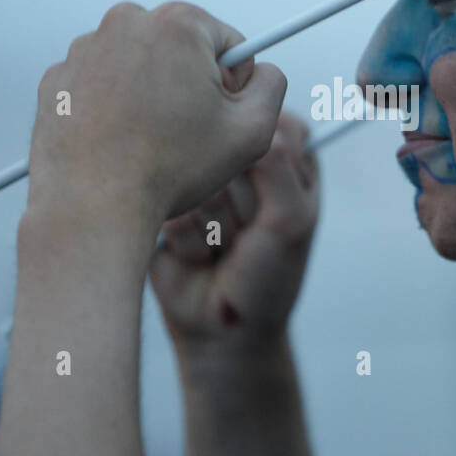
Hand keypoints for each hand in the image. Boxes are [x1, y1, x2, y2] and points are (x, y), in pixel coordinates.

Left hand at [25, 1, 286, 249]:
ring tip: (148, 141)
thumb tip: (262, 71)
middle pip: (181, 49)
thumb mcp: (252, 131)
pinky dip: (112, 107)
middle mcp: (125, 22)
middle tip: (184, 133)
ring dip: (150, 95)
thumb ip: (272, 86)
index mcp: (177, 24)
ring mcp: (85, 49)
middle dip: (189, 85)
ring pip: (140, 66)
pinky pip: (101, 84)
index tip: (216, 117)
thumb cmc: (170, 170)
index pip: (229, 43)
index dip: (233, 85)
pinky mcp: (58, 78)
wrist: (93, 207)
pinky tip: (118, 141)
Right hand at [149, 113, 318, 351]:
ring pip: (200, 179)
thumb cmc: (268, 276)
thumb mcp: (292, 221)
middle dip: (243, 205)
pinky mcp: (163, 203)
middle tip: (249, 235)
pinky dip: (190, 243)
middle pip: (231, 152)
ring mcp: (198, 179)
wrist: (223, 331)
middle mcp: (240, 160)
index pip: (275, 124)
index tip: (275, 204)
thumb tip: (248, 124)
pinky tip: (197, 257)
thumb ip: (279, 167)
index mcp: (284, 154)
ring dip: (216, 228)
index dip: (273, 170)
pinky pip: (172, 209)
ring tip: (222, 249)